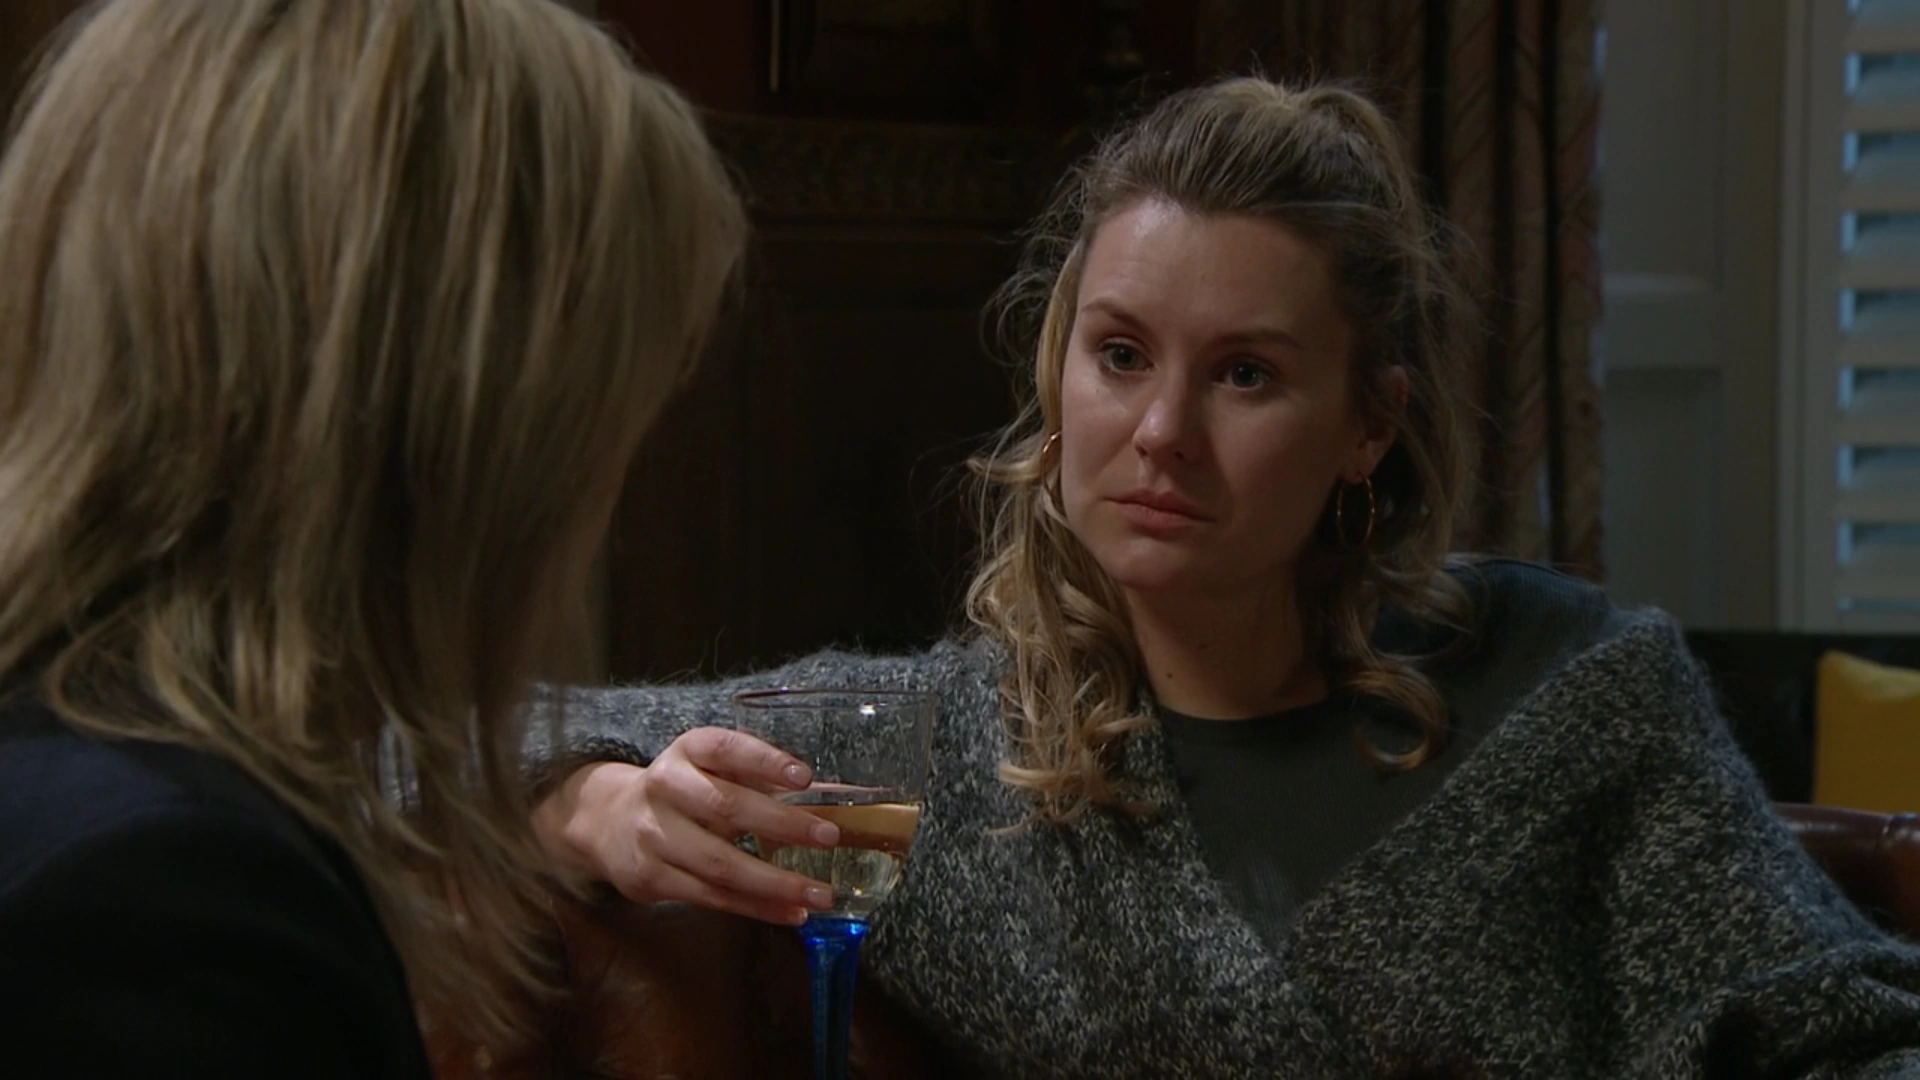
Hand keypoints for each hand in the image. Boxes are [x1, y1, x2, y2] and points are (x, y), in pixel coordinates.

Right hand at [532, 728, 841, 924]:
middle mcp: (665, 787)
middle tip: (829, 837)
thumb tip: (841, 796)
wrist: (610, 821)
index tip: (805, 777)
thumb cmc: (685, 791)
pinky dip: (756, 907)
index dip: (764, 761)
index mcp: (687, 751)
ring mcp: (654, 835)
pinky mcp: (652, 877)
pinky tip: (792, 912)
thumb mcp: (713, 769)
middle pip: (725, 807)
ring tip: (820, 895)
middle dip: (782, 824)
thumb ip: (765, 779)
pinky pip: (712, 896)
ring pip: (719, 863)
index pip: (725, 747)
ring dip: (775, 883)